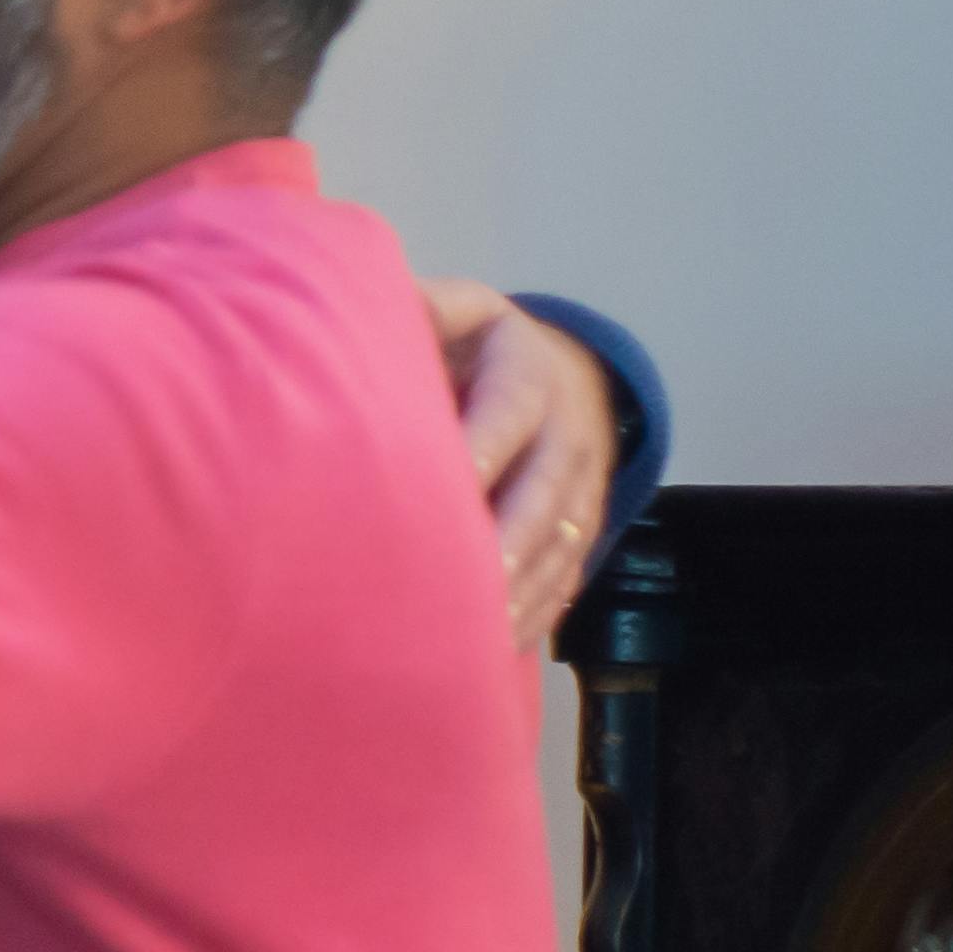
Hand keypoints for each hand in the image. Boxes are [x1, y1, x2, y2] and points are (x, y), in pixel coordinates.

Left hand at [425, 278, 615, 649]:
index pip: (508, 413)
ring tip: (472, 632)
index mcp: (528, 375)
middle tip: (465, 579)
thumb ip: (428, 308)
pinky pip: (565, 580)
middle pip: (543, 494)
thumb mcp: (466, 311)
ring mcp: (583, 491)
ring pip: (558, 547)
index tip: (449, 483)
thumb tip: (370, 300)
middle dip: (507, 538)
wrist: (570, 374)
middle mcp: (566, 437)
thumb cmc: (484, 348)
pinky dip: (534, 616)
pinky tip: (492, 651)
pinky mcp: (582, 534)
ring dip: (518, 590)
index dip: (481, 448)